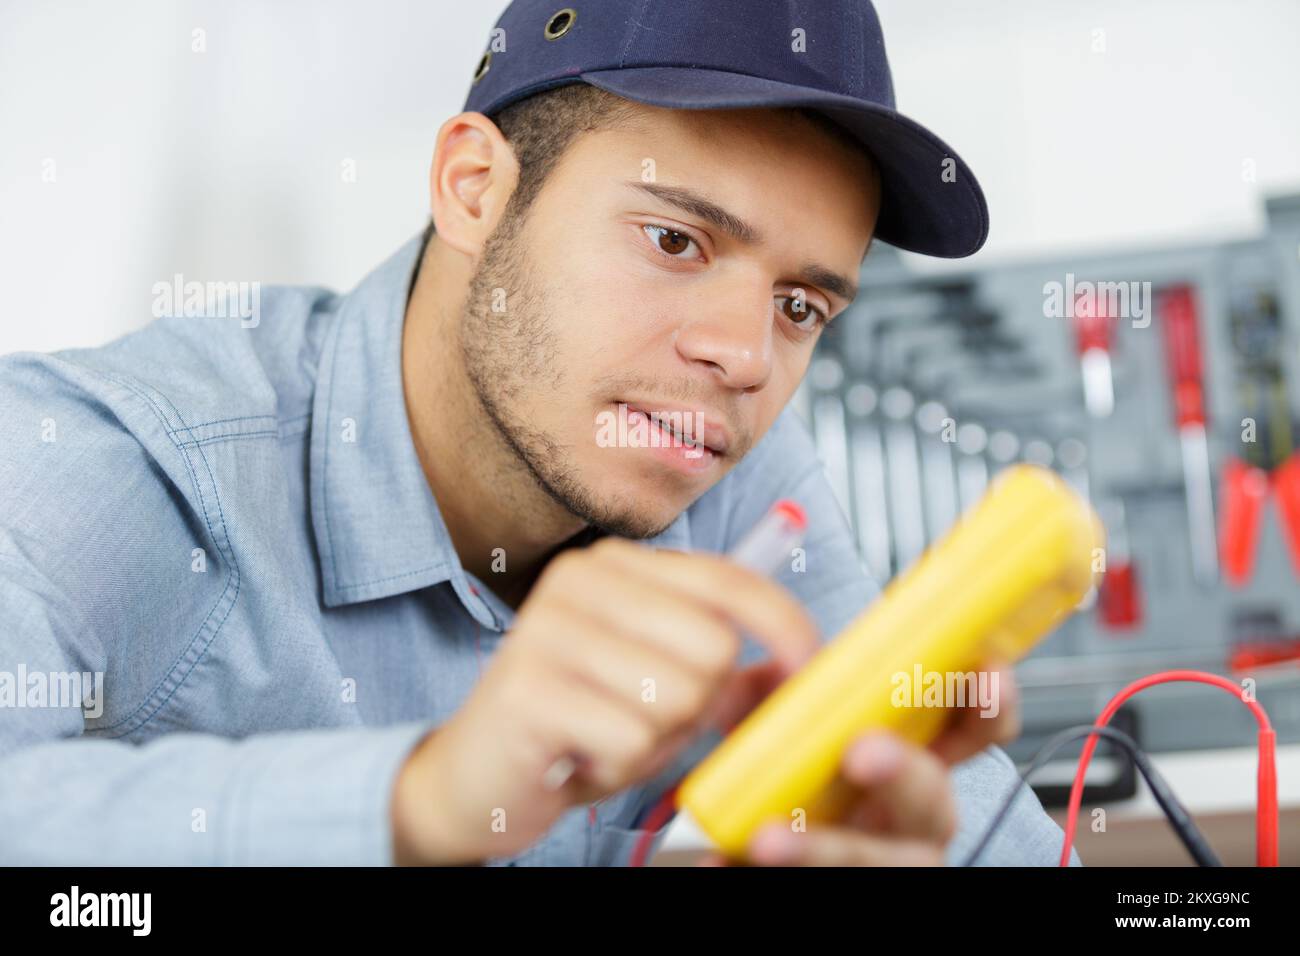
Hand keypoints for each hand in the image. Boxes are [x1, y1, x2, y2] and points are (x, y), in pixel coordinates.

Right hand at [391, 536, 819, 864]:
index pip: (729, 580)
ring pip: (677, 697)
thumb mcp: (662, 690)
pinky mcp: (529, 690)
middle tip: (645, 718)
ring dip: (655, 740)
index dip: (783, 625)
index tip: (809, 665)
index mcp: (618, 565)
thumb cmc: (578, 727)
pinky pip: (632, 741)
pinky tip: (579, 757)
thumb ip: (728, 673)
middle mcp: (580, 580)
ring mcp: (548, 629)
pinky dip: (618, 767)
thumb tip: (802, 663)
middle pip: (713, 648)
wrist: (475, 779)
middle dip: (697, 705)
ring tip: (607, 736)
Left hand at [697, 658, 1021, 866]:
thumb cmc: (784, 784)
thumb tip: (772, 670)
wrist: (746, 844)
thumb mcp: (780, 728)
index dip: (988, 706)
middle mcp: (909, 820)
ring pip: (878, 863)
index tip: (984, 673)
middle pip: (934, 803)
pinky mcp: (842, 891)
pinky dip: (759, 872)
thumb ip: (776, 693)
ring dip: (823, 848)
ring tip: (768, 839)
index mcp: (909, 764)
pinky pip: (816, 889)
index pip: (971, 733)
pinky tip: (725, 861)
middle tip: (862, 752)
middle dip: (905, 775)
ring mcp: (882, 863)